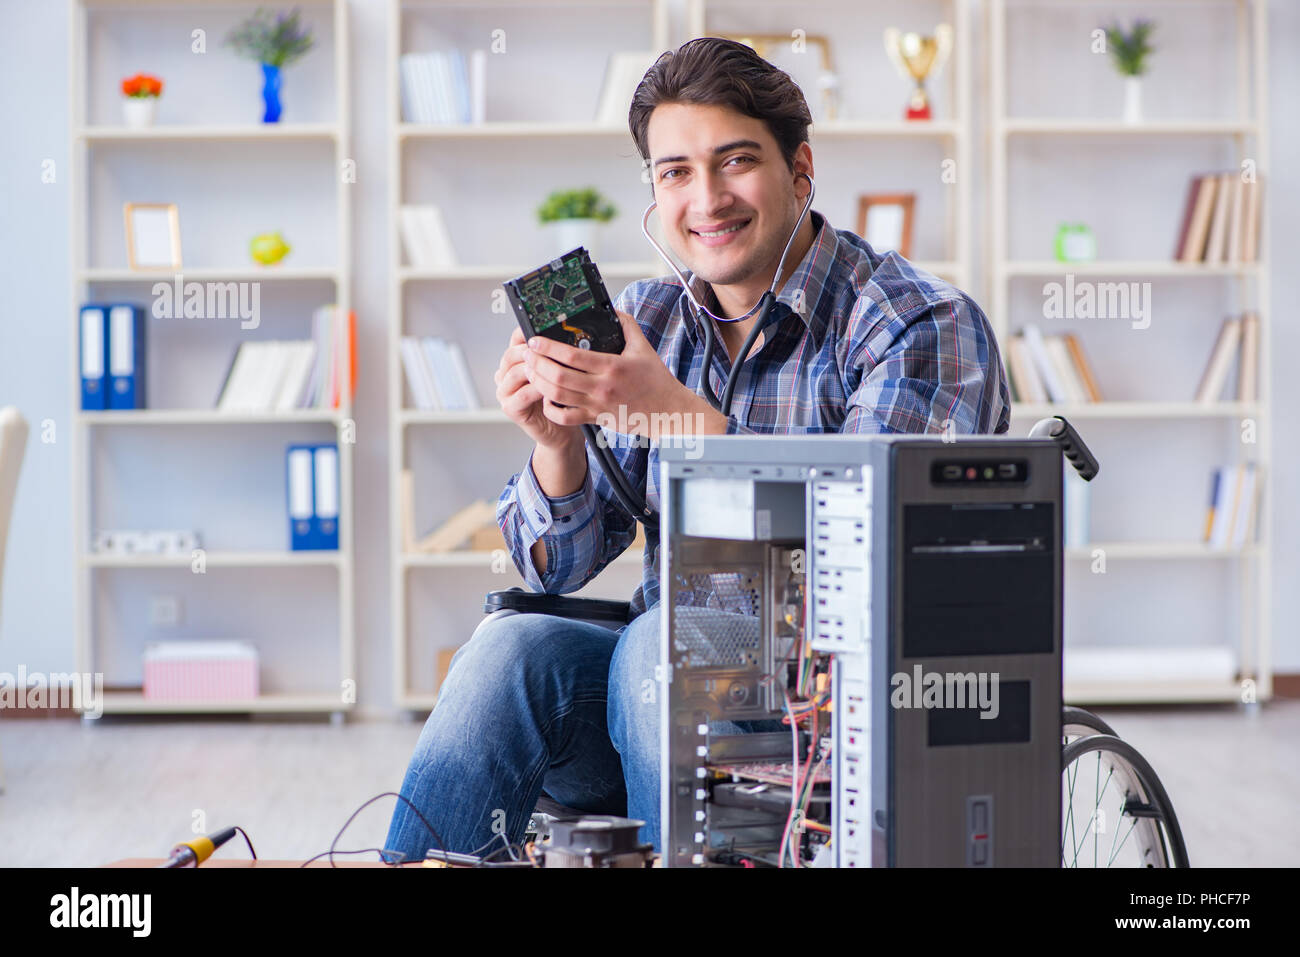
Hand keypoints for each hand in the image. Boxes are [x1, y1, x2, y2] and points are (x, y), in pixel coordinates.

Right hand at [494, 326, 583, 449]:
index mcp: (515, 361)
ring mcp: (505, 392)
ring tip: (553, 368)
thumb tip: (568, 337)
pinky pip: (522, 395)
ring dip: (534, 369)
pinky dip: (537, 390)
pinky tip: (551, 388)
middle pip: (511, 354)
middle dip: (531, 351)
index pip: (515, 340)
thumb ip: (557, 356)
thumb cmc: (561, 399)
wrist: (560, 429)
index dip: (527, 333)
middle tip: (548, 350)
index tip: (543, 331)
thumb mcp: (560, 373)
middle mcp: (505, 374)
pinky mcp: (510, 408)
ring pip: (515, 373)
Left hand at [523, 310, 717, 437]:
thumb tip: (612, 309)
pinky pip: (566, 417)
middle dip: (537, 365)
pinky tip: (546, 397)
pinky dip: (551, 408)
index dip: (548, 347)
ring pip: (558, 396)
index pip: (572, 356)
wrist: (668, 411)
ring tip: (531, 372)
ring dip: (539, 383)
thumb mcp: (643, 347)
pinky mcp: (596, 419)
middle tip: (527, 356)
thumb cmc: (656, 381)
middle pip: (559, 377)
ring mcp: (597, 405)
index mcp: (612, 366)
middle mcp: (602, 387)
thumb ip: (627, 325)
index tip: (535, 340)